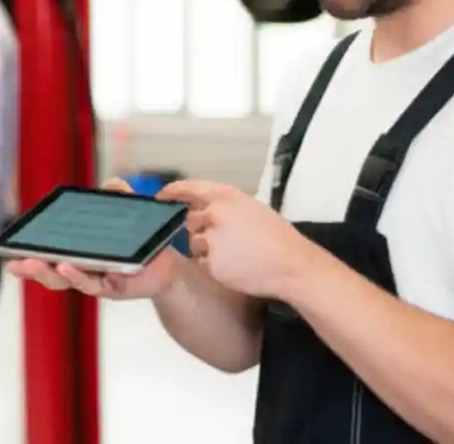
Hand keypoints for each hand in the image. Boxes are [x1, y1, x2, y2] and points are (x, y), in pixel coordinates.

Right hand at [5, 178, 180, 299]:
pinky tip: (65, 266)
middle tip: (15, 262)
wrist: (169, 264)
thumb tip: (109, 186)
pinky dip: (77, 275)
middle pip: (51, 273)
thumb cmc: (142, 241)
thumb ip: (118, 197)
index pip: (47, 256)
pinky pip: (93, 285)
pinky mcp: (114, 288)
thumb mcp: (129, 214)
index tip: (7, 253)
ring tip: (35, 262)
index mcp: (78, 255)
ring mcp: (97, 280)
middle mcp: (83, 270)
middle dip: (32, 268)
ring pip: (67, 280)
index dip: (27, 257)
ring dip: (48, 273)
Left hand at [158, 179, 317, 299]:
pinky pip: (202, 262)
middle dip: (201, 228)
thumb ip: (223, 205)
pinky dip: (213, 265)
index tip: (161, 196)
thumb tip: (201, 208)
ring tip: (235, 253)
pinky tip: (235, 265)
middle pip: (190, 220)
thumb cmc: (276, 236)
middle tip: (226, 237)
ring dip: (207, 248)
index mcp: (226, 196)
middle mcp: (214, 214)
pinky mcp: (211, 263)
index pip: (189, 189)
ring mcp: (211, 240)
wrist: (292, 265)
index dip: (172, 192)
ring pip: (194, 243)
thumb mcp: (250, 207)